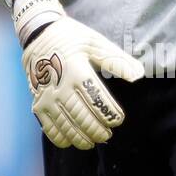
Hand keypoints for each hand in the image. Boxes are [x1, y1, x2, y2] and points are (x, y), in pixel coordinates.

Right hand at [22, 13, 143, 149]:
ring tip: (93, 140)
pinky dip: (61, 138)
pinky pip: (49, 128)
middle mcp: (60, 87)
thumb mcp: (96, 43)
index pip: (98, 101)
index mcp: (77, 71)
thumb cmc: (72, 38)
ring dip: (82, 138)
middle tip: (107, 134)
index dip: (110, 115)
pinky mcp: (37, 103)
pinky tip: (72, 140)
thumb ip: (117, 61)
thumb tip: (138, 76)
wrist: (38, 35)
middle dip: (98, 130)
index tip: (118, 119)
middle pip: (83, 118)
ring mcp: (47, 97)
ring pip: (66, 126)